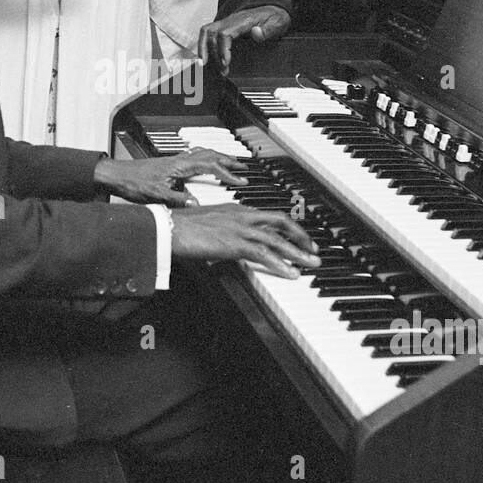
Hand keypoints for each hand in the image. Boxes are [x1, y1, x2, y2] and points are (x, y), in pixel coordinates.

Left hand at [93, 150, 248, 205]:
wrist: (116, 175)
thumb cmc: (133, 182)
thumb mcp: (156, 195)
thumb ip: (177, 199)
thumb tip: (196, 203)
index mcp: (179, 165)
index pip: (211, 166)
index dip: (228, 173)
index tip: (241, 180)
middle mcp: (179, 159)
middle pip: (211, 154)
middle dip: (230, 161)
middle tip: (244, 169)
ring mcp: (175, 160)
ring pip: (203, 153)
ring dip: (219, 157)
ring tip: (231, 164)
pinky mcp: (169, 163)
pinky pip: (194, 155)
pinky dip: (206, 157)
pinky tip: (205, 164)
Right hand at [170, 204, 319, 277]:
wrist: (168, 227)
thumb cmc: (180, 227)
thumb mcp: (206, 225)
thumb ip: (221, 232)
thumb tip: (226, 244)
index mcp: (235, 209)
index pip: (269, 215)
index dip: (287, 226)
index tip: (298, 237)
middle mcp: (242, 215)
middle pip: (280, 222)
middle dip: (301, 236)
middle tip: (313, 250)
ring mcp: (239, 228)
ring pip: (277, 240)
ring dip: (297, 253)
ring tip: (311, 264)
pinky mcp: (234, 243)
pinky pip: (264, 254)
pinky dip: (280, 264)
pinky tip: (291, 273)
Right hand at [198, 5, 290, 75]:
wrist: (273, 9)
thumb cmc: (275, 18)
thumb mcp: (278, 23)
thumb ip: (268, 30)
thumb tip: (256, 33)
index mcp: (244, 20)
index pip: (225, 33)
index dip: (223, 49)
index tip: (226, 63)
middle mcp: (232, 19)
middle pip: (212, 33)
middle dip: (213, 54)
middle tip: (222, 70)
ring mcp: (226, 22)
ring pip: (206, 31)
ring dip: (203, 48)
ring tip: (204, 65)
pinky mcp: (224, 26)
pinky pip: (208, 32)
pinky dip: (203, 44)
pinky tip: (205, 57)